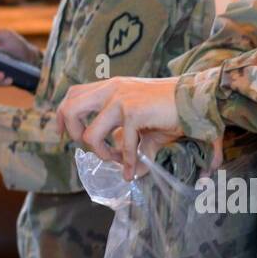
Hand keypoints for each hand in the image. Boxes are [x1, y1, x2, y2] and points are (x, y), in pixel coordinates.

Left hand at [57, 77, 186, 180]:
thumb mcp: (142, 123)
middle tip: (88, 148)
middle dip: (71, 134)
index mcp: (110, 87)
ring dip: (101, 154)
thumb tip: (127, 170)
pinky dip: (126, 162)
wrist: (195, 98)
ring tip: (115, 160)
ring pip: (89, 135)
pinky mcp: (133, 111)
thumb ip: (128, 141)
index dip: (61, 115)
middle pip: (70, 108)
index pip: (73, 95)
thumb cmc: (170, 110)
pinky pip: (121, 146)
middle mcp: (110, 89)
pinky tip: (133, 170)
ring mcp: (120, 99)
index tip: (62, 135)